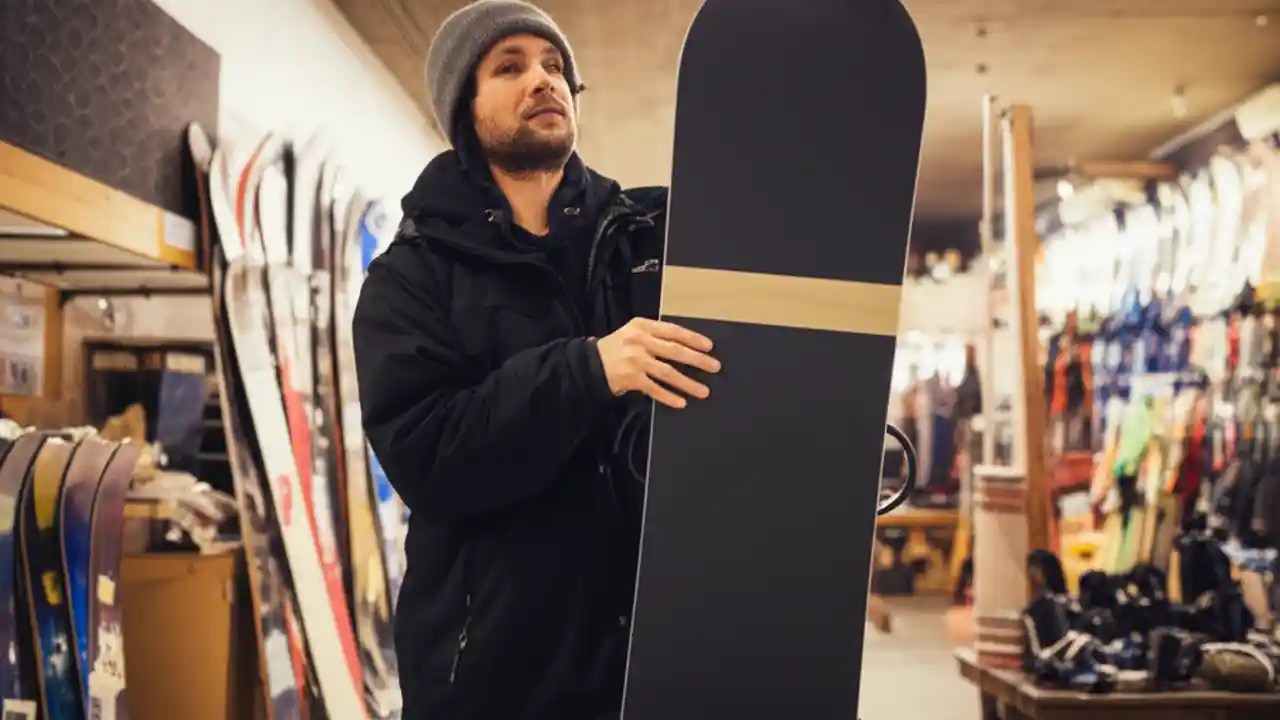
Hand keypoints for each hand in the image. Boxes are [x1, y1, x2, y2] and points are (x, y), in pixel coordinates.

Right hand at [595, 318, 720, 408]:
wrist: (590, 364)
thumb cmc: (617, 349)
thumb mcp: (633, 334)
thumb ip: (655, 337)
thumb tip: (686, 348)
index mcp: (642, 326)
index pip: (673, 331)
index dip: (693, 338)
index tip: (708, 346)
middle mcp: (639, 341)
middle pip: (674, 351)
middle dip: (697, 360)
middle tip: (714, 367)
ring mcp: (635, 360)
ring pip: (667, 372)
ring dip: (687, 383)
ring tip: (703, 390)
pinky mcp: (630, 378)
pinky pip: (654, 388)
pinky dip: (668, 396)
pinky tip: (680, 401)